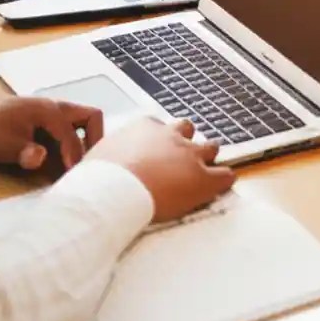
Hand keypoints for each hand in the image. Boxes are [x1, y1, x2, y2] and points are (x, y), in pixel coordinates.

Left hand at [0, 93, 102, 171]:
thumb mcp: (2, 144)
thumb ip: (25, 152)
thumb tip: (41, 158)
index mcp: (48, 110)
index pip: (73, 134)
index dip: (75, 156)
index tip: (74, 176)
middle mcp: (56, 109)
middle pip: (92, 117)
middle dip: (94, 141)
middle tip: (87, 166)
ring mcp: (53, 116)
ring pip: (82, 124)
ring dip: (83, 144)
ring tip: (75, 168)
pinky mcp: (47, 125)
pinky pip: (70, 132)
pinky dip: (71, 147)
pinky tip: (61, 167)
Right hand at [88, 118, 235, 222]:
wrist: (111, 194)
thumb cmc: (98, 179)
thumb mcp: (97, 157)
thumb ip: (106, 156)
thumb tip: (94, 168)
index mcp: (144, 127)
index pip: (159, 126)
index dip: (159, 140)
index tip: (155, 151)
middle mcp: (170, 136)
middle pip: (187, 129)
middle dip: (186, 141)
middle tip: (181, 157)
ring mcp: (189, 156)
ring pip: (211, 147)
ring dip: (208, 157)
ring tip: (206, 169)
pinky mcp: (203, 179)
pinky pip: (225, 175)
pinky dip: (224, 180)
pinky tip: (222, 185)